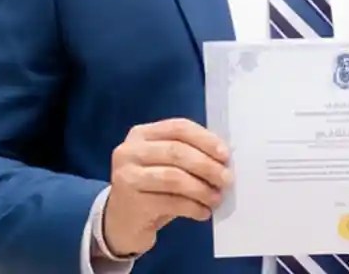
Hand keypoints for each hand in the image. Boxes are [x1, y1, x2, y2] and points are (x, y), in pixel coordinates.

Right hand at [102, 118, 232, 257]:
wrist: (122, 222)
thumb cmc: (152, 188)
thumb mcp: (165, 165)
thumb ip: (188, 155)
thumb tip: (224, 159)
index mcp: (141, 134)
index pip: (179, 127)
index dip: (205, 139)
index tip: (225, 155)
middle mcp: (130, 151)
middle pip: (177, 151)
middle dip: (207, 165)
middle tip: (227, 179)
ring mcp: (127, 176)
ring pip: (174, 178)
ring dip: (202, 189)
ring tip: (217, 198)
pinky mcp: (130, 202)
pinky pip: (170, 202)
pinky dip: (193, 207)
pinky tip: (203, 212)